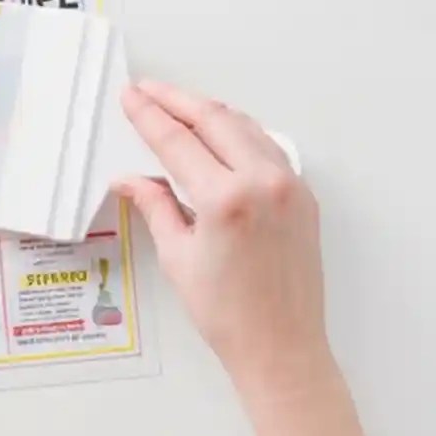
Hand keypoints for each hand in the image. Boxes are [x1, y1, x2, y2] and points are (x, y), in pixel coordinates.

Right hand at [117, 82, 328, 391]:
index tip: (132, 98)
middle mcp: (263, 183)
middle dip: (177, 100)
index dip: (149, 115)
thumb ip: (155, 206)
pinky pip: (268, 147)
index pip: (177, 141)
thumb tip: (131, 180)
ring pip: (244, 126)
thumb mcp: (177, 256)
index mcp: (225, 199)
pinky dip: (239, 132)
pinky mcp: (303, 196)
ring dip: (209, 112)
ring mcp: (289, 186)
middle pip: (214, 119)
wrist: (281, 345)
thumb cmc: (229, 313)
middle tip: (149, 90)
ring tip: (180, 106)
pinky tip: (221, 133)